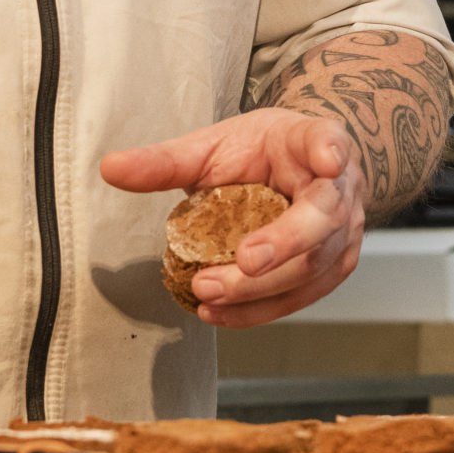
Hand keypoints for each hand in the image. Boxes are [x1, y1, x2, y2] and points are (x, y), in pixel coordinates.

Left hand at [100, 109, 365, 327]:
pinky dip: (260, 309)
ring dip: (261, 289)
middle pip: (323, 218)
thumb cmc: (261, 153)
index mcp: (314, 142)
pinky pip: (301, 296)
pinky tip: (221, 313)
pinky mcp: (332, 269)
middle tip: (243, 262)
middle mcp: (339, 189)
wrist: (297, 172)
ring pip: (312, 267)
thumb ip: (167, 160)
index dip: (331, 151)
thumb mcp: (215, 145)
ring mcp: (343, 233)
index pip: (330, 139)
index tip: (327, 159)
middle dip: (284, 243)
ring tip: (209, 293)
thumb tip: (110, 168)